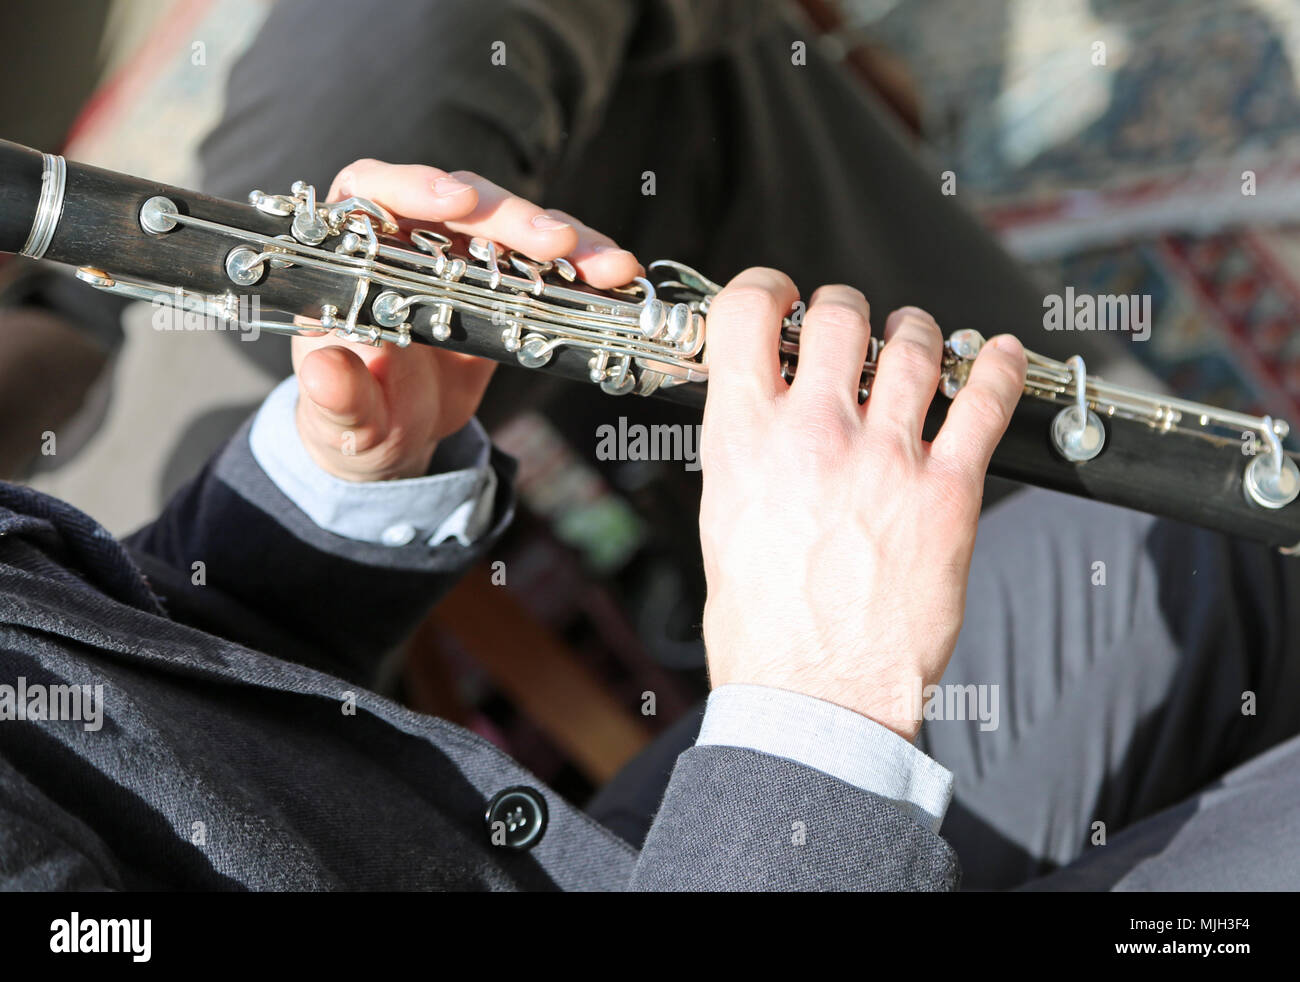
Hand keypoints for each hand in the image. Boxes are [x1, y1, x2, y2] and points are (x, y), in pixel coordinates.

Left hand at [293, 159, 641, 480]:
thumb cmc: (357, 418)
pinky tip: (618, 276)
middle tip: (556, 244)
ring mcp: (464, 257)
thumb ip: (335, 398)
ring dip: (566, 240)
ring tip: (609, 267)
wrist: (398, 436)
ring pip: (516, 225)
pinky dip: (585, 266)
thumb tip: (325, 369)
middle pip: (463, 201)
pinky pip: (550, 261)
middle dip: (512, 217)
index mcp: (353, 255)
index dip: (413, 186)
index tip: (455, 201)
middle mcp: (410, 240)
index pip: (372, 192)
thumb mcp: (343, 420)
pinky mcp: (507, 281)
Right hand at [697, 269, 1026, 739]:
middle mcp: (813, 432)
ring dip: (915, 332)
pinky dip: (996, 368)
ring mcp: (885, 457)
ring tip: (913, 341)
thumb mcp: (723, 520)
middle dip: (846, 309)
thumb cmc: (763, 624)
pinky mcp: (946, 490)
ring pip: (913, 345)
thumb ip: (748, 454)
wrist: (816, 691)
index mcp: (745, 438)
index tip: (781, 298)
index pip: (747, 315)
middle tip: (850, 327)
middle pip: (840, 314)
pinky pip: (983, 403)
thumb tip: (765, 415)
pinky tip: (997, 355)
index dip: (766, 289)